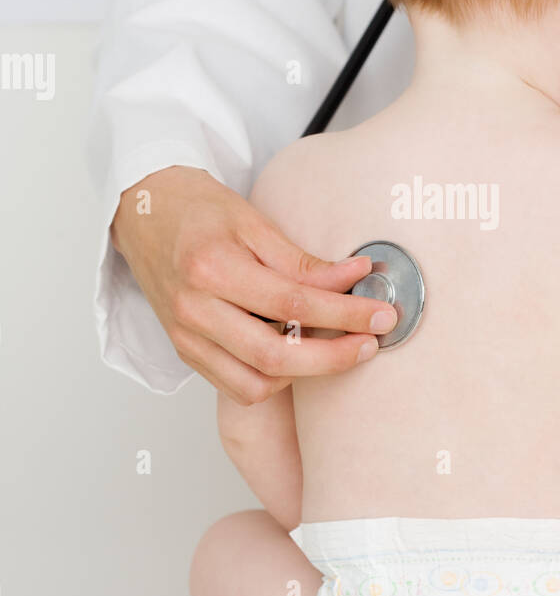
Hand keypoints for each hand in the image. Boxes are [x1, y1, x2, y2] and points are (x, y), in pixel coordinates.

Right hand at [110, 166, 396, 402]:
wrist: (143, 212)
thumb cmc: (196, 209)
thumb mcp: (253, 221)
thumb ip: (302, 260)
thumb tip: (354, 278)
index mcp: (211, 268)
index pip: (293, 304)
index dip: (345, 314)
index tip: (381, 314)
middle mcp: (194, 310)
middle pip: (274, 356)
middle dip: (333, 357)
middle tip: (371, 344)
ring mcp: (186, 337)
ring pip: (255, 383)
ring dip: (302, 374)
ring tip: (335, 348)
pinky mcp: (185, 351)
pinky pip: (236, 386)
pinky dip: (272, 379)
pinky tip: (297, 355)